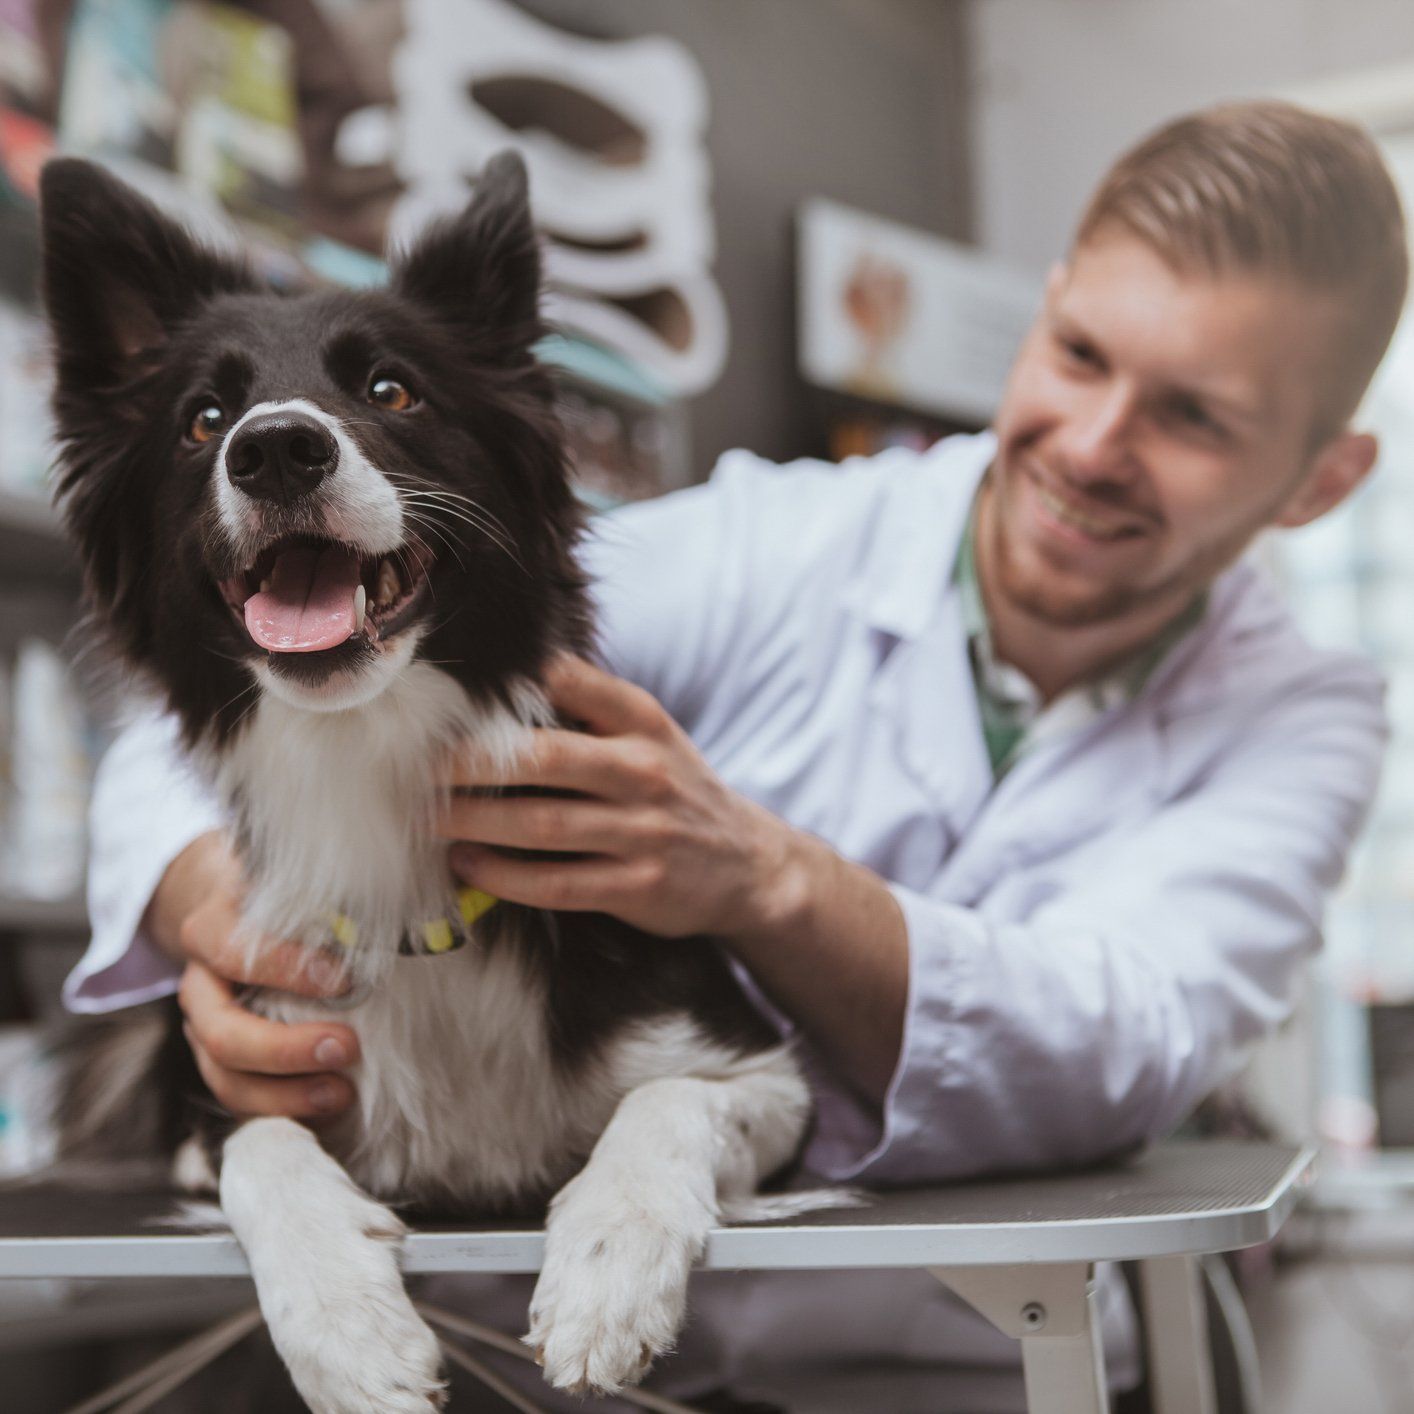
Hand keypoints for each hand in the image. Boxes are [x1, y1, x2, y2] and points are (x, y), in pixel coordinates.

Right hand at [150, 832, 360, 1121]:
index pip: (232, 947)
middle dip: (282, 1048)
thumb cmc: (287, 892)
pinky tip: (330, 1105)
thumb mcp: (302, 876)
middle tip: (347, 1046)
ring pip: (222, 1075)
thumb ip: (340, 884)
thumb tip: (425, 881)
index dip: (284, 966)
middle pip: (219, 1030)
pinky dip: (282, 1109)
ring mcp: (203, 1026)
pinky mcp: (221, 1060)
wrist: (237, 908)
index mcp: (213, 926)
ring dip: (282, 1094)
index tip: (344, 978)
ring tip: (341, 1092)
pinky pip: (240, 1096)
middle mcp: (200, 982)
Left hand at [438, 656, 805, 940]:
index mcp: (641, 720)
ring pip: (541, 825)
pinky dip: (503, 876)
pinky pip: (557, 882)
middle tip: (414, 768)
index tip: (443, 696)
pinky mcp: (638, 886)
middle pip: (542, 758)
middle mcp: (644, 770)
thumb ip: (587, 705)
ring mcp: (644, 831)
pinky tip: (466, 865)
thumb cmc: (676, 789)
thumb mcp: (649, 733)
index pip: (568, 683)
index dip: (504, 685)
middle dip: (469, 763)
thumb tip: (499, 677)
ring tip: (425, 819)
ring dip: (473, 822)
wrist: (749, 864)